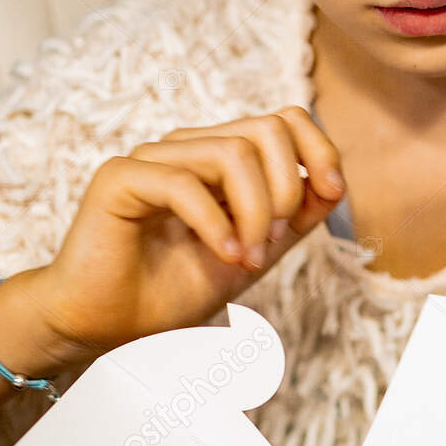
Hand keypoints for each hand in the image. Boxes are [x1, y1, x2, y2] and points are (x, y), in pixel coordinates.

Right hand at [28, 108, 345, 361]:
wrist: (111, 325)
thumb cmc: (175, 288)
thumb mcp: (255, 252)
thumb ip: (293, 219)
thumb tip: (333, 183)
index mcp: (219, 157)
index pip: (284, 120)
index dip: (318, 149)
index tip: (333, 193)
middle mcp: (188, 147)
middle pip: (266, 130)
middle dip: (285, 190)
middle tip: (270, 243)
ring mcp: (153, 158)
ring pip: (232, 154)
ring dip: (254, 212)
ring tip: (246, 257)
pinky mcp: (120, 178)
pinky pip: (183, 183)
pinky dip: (216, 224)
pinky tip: (224, 255)